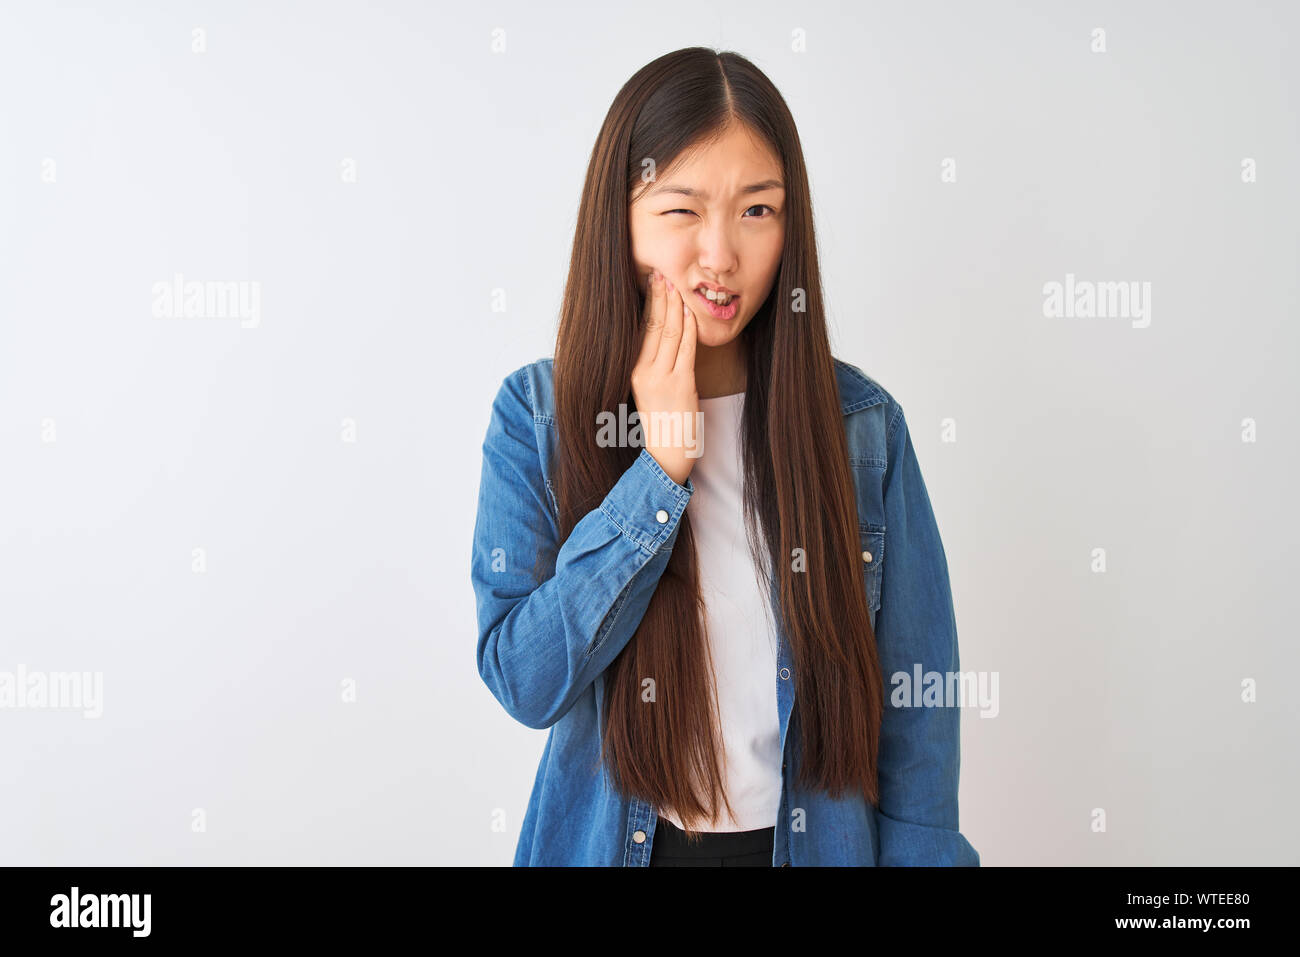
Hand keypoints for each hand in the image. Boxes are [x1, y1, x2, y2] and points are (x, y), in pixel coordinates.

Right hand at [630, 269, 698, 486]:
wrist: (666, 453)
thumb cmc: (662, 422)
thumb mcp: (647, 390)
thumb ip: (650, 364)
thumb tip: (658, 336)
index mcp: (633, 371)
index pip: (639, 329)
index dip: (646, 303)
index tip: (651, 282)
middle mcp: (643, 372)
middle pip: (652, 326)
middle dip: (659, 297)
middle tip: (662, 274)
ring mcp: (661, 378)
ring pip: (668, 333)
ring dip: (675, 306)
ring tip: (676, 286)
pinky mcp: (681, 384)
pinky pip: (685, 349)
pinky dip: (689, 328)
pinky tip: (690, 313)